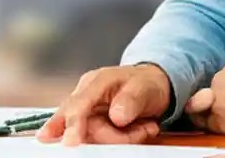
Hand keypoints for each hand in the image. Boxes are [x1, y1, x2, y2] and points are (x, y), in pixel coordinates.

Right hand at [37, 65, 169, 145]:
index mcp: (95, 82)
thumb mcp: (143, 87)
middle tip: (140, 131)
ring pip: (93, 138)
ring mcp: (89, 115)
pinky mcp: (94, 128)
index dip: (73, 124)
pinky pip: (99, 142)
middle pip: (84, 127)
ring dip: (120, 139)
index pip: (78, 105)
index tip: (72, 141)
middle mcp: (86, 99)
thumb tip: (117, 117)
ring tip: (142, 127)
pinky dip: (119, 142)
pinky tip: (135, 131)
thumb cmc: (144, 83)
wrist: (153, 88)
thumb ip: (130, 100)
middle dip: (113, 136)